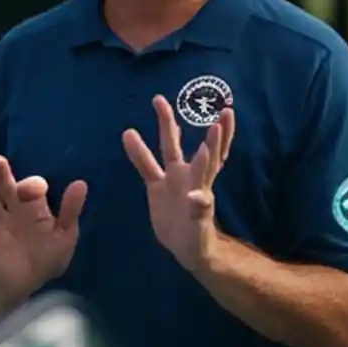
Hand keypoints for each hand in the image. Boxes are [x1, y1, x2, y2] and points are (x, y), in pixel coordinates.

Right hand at [0, 155, 87, 311]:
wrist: (24, 286)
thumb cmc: (46, 260)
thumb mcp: (65, 236)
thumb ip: (71, 210)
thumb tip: (81, 183)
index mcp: (34, 210)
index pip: (31, 191)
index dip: (31, 186)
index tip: (31, 189)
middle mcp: (15, 214)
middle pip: (7, 191)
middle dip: (3, 177)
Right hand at [122, 95, 235, 271]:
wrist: (187, 246)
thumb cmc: (200, 237)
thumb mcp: (200, 228)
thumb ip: (199, 211)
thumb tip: (198, 196)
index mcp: (202, 185)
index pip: (211, 159)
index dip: (215, 142)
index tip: (219, 121)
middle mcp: (188, 175)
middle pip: (184, 144)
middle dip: (181, 122)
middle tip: (176, 100)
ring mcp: (172, 178)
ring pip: (168, 147)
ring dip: (165, 125)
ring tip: (158, 100)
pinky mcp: (157, 186)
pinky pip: (146, 166)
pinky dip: (138, 152)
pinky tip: (128, 135)